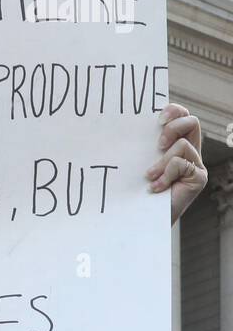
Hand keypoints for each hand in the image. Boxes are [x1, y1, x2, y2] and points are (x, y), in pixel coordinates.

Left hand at [146, 104, 206, 225]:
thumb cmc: (140, 192)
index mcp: (178, 144)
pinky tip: (156, 188)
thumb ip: (146, 146)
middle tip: (158, 145)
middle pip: (192, 122)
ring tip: (150, 177)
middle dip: (173, 128)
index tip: (158, 120)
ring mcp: (197, 165)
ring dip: (162, 161)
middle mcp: (191, 152)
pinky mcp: (199, 178)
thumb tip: (131, 123)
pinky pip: (181, 164)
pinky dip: (165, 175)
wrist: (144, 220)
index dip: (175, 111)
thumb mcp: (142, 163)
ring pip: (183, 145)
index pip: (183, 116)